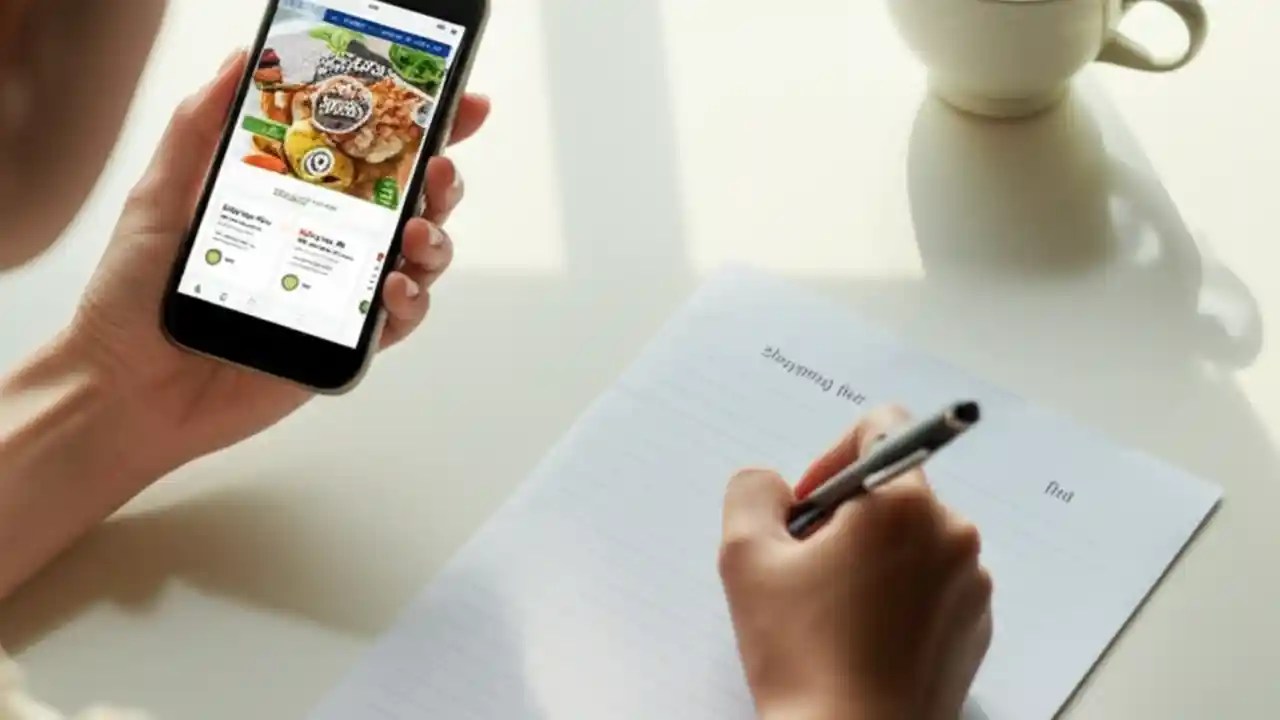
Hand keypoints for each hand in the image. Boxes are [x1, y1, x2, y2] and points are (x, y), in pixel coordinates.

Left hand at [69, 50, 490, 477]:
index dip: (420, 127)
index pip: (370, 152)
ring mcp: (342, 291)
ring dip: (436, 238)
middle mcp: (328, 240)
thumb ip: (199, 125)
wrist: (127, 385)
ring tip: (415, 234)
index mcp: (297, 197)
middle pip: (412, 201)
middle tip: (439, 169)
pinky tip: (394, 287)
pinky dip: (412, 299)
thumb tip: (239, 61)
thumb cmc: (134, 294)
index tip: (458, 103)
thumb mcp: (162, 192)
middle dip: (442, 181)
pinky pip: (402, 318)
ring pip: (420, 257)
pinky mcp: (345, 341)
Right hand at [719, 406, 992, 719]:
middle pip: (895, 488)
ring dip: (874, 555)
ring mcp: (972, 582)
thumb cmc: (803, 656)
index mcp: (903, 504)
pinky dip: (901, 592)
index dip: (832, 456)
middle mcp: (952, 533)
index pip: (882, 427)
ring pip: (914, 537)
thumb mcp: (745, 558)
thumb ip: (753, 491)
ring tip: (834, 609)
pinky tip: (864, 635)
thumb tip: (776, 485)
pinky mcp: (977, 625)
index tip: (807, 508)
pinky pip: (935, 581)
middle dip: (848, 515)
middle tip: (807, 567)